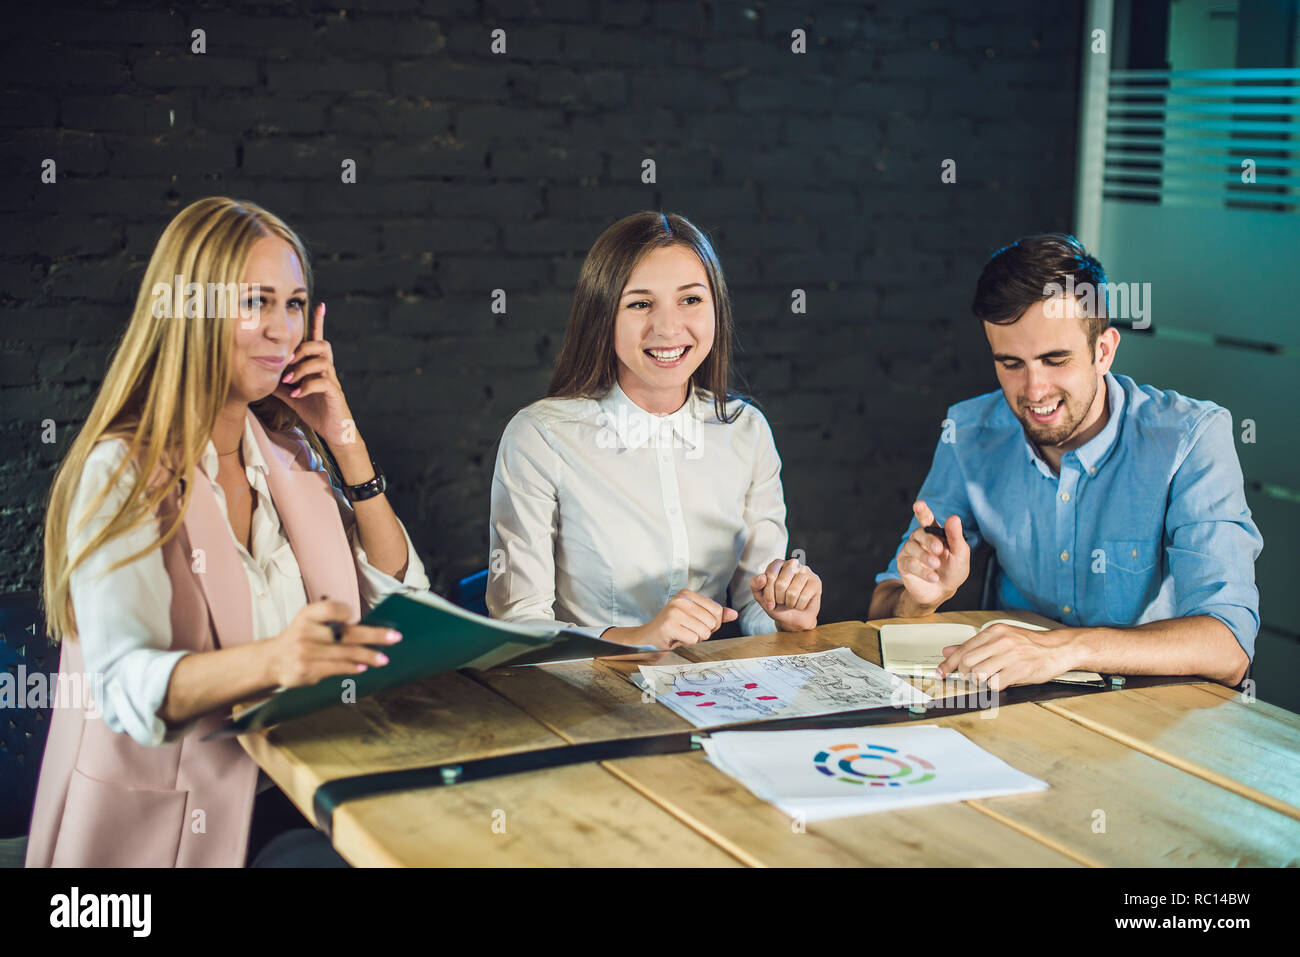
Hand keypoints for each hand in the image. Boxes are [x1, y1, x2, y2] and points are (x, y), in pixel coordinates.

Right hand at [260, 600, 401, 688]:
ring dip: (368, 656)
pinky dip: (352, 668)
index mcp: (308, 615)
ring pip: (345, 653)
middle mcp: (306, 631)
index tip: (356, 616)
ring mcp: (306, 652)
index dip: (344, 612)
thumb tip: (370, 628)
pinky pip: (336, 668)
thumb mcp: (308, 621)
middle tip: (395, 638)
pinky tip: (364, 667)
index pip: (330, 609)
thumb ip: (332, 621)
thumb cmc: (299, 638)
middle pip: (346, 633)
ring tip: (384, 659)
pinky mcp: (307, 670)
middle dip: (374, 636)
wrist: (270, 660)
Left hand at [275, 303, 354, 448]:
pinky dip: (306, 387)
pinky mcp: (335, 394)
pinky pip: (323, 382)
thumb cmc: (316, 410)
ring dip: (302, 368)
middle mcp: (327, 370)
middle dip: (303, 348)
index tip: (319, 305)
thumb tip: (260, 374)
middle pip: (322, 345)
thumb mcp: (292, 394)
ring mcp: (333, 381)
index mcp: (317, 366)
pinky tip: (296, 394)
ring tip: (288, 380)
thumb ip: (280, 383)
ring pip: (322, 362)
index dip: (319, 322)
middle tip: (286, 360)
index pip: (319, 339)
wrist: (334, 431)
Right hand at [620, 590, 738, 650]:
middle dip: (705, 631)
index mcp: (687, 594)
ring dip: (696, 638)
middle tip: (690, 630)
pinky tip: (678, 638)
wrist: (649, 638)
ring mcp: (674, 612)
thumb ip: (715, 615)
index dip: (713, 623)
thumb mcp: (695, 616)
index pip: (717, 610)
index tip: (698, 623)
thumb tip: (734, 614)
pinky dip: (688, 643)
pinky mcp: (669, 626)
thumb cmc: (674, 627)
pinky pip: (693, 639)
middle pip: (712, 622)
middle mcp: (680, 600)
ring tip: (684, 633)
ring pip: (704, 632)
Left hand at [750, 557, 820, 631]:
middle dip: (779, 598)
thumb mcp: (761, 596)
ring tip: (791, 602)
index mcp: (777, 564)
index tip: (770, 603)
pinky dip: (799, 605)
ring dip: (789, 603)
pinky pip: (804, 596)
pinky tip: (800, 603)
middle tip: (782, 602)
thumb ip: (755, 585)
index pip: (770, 575)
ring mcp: (805, 571)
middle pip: (781, 583)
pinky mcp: (816, 581)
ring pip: (793, 591)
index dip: (768, 593)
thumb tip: (762, 577)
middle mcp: (792, 564)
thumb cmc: (778, 605)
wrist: (793, 618)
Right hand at [896, 500, 969, 609]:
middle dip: (929, 540)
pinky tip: (933, 577)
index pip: (926, 518)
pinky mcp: (904, 564)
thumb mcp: (960, 554)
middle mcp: (920, 539)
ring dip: (925, 556)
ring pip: (912, 547)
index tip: (918, 504)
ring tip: (936, 566)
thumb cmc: (953, 570)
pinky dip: (922, 571)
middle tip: (939, 549)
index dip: (922, 511)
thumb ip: (956, 537)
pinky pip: (909, 563)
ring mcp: (910, 551)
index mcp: (934, 532)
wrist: (941, 592)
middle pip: (919, 532)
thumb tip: (954, 517)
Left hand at [936, 622, 1074, 689]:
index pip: (963, 649)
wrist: (1058, 648)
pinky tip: (1000, 682)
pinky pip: (995, 684)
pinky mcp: (1019, 670)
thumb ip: (974, 645)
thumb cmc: (1030, 645)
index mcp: (994, 631)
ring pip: (978, 673)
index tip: (940, 673)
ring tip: (986, 679)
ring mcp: (1010, 656)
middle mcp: (1000, 641)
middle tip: (968, 678)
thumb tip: (948, 651)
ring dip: (978, 681)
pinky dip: (993, 687)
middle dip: (963, 674)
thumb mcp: (1001, 638)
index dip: (948, 664)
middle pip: (967, 662)